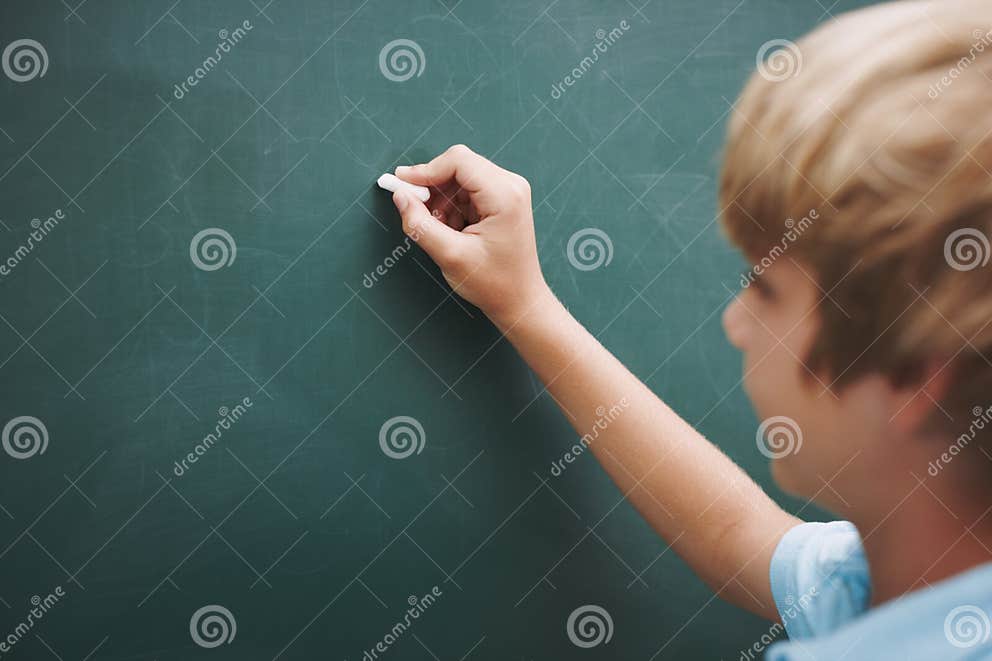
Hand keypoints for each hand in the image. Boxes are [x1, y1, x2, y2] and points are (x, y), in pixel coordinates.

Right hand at [390, 144, 549, 325]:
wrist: (519, 301)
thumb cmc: (493, 283)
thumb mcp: (450, 255)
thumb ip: (420, 224)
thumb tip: (400, 196)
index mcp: (504, 195)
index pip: (458, 161)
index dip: (425, 170)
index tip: (401, 185)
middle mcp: (510, 185)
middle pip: (458, 166)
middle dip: (432, 187)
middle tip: (416, 212)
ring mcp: (508, 191)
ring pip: (459, 178)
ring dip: (441, 200)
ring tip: (441, 231)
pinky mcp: (502, 199)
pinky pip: (467, 190)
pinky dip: (451, 207)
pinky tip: (452, 231)